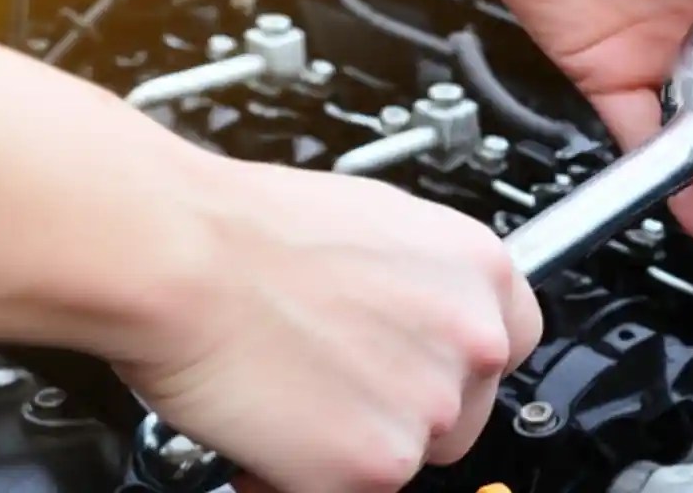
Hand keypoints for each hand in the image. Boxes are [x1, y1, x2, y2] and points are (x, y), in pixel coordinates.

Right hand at [114, 157, 540, 492]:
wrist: (180, 255)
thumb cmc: (248, 229)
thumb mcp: (372, 225)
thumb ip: (419, 282)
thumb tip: (415, 317)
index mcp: (479, 271)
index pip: (512, 343)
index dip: (457, 362)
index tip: (423, 368)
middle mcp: (473, 340)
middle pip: (464, 410)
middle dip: (402, 409)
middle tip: (334, 381)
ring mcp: (429, 408)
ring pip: (406, 457)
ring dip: (353, 445)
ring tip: (288, 396)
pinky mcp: (375, 467)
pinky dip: (300, 478)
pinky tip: (265, 428)